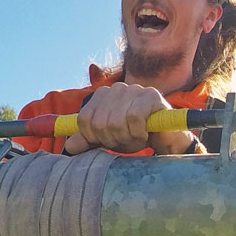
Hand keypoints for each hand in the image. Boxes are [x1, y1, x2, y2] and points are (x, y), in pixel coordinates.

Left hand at [63, 82, 194, 154]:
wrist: (165, 138)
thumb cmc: (135, 135)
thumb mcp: (108, 139)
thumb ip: (88, 140)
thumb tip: (70, 146)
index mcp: (102, 96)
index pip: (84, 120)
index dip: (95, 137)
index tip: (109, 141)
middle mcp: (116, 89)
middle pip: (99, 122)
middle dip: (113, 139)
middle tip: (126, 140)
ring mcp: (134, 90)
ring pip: (116, 121)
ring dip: (127, 137)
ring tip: (136, 137)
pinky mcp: (151, 96)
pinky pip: (134, 117)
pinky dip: (139, 131)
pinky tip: (145, 132)